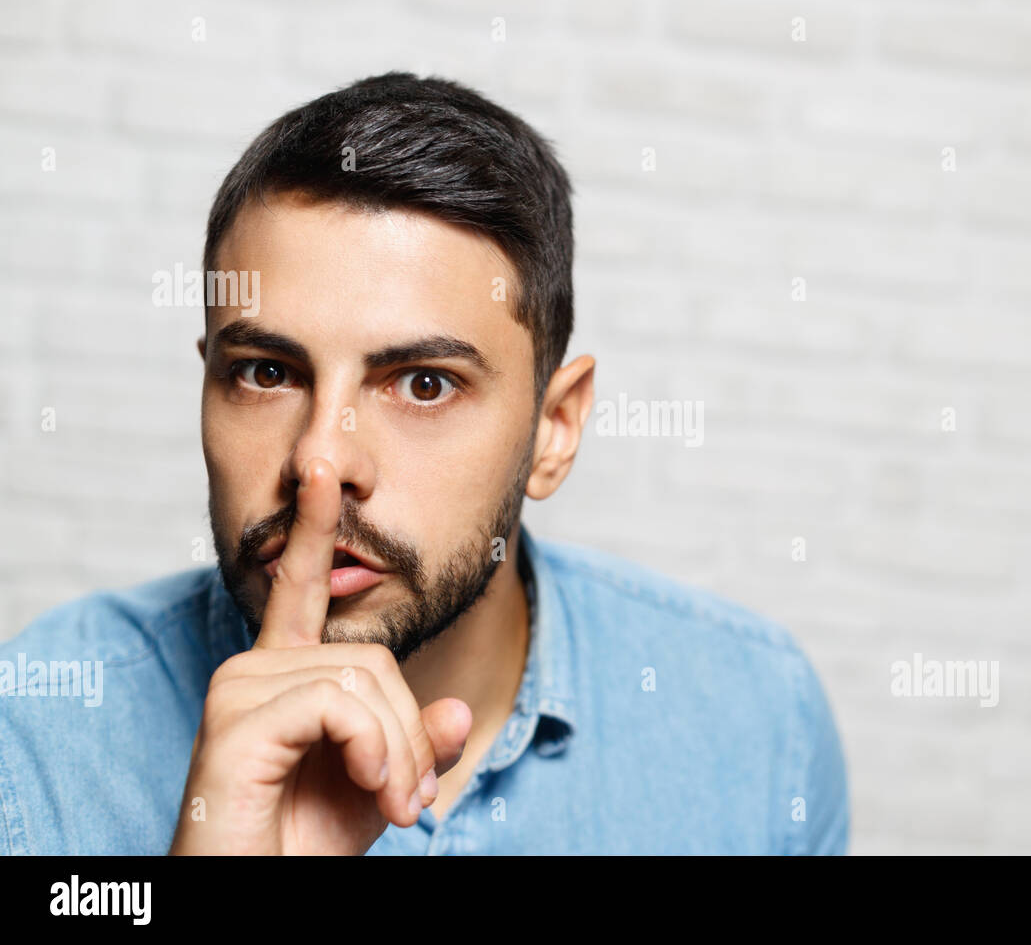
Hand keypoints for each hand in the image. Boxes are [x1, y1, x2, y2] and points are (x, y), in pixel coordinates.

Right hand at [170, 458, 471, 853]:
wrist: (253, 895)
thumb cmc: (303, 843)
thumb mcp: (379, 787)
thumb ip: (415, 744)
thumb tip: (461, 712)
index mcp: (282, 673)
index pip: (304, 588)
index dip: (317, 527)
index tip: (324, 469)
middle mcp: (253, 668)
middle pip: (371, 657)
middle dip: (407, 734)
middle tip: (412, 803)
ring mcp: (238, 688)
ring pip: (362, 679)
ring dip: (396, 752)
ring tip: (393, 806)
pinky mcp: (236, 719)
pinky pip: (338, 702)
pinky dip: (371, 750)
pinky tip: (368, 791)